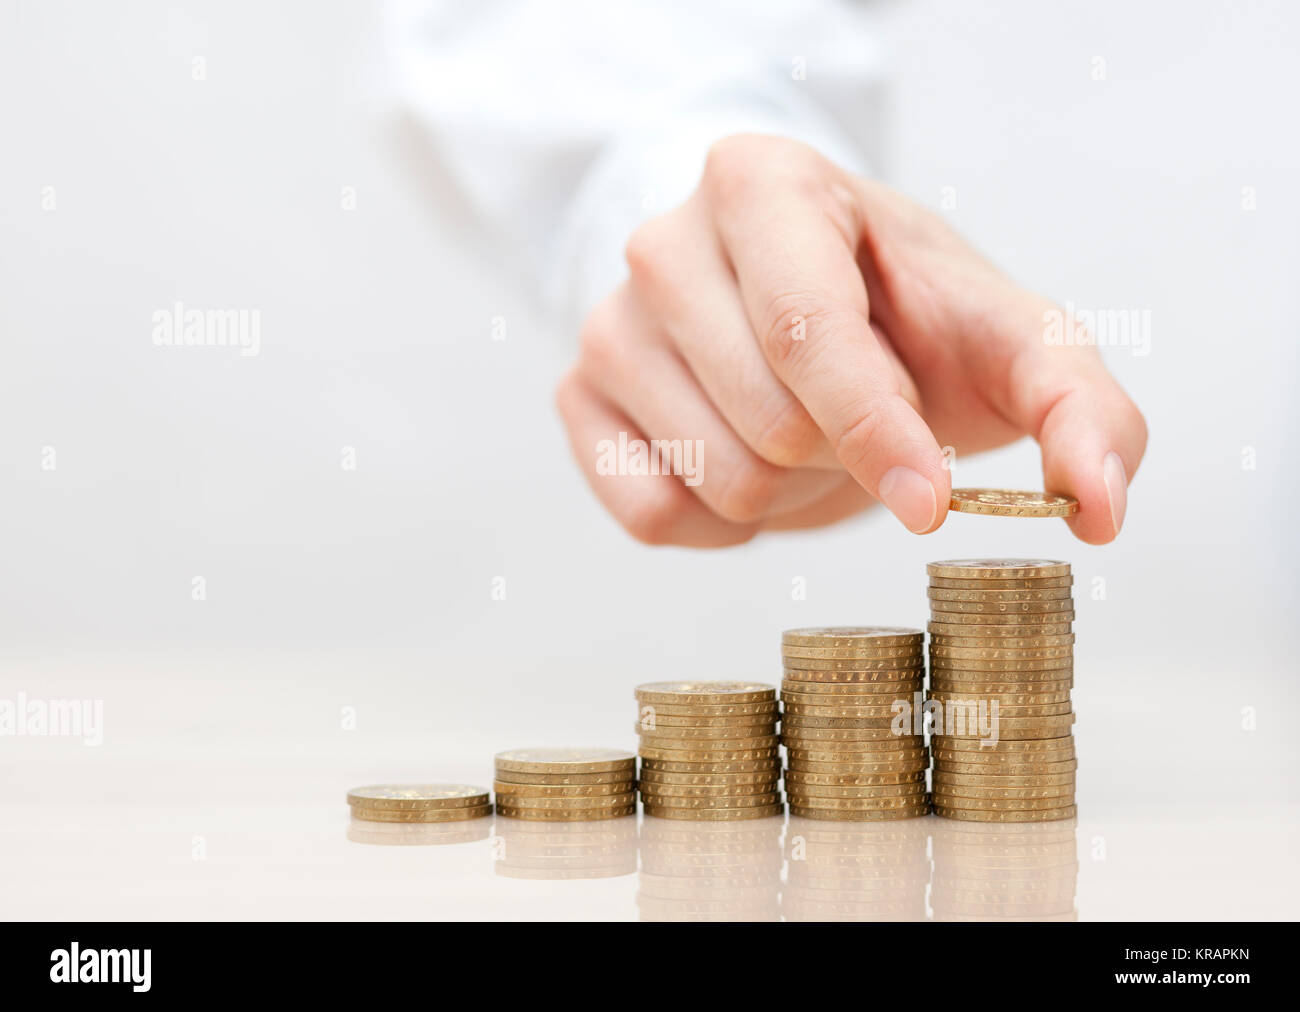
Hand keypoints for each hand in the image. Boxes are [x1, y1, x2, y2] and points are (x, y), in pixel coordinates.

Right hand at [556, 134, 1146, 546]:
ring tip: (805, 434)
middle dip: (844, 455)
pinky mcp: (575, 402)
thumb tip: (1098, 508)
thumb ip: (1084, 409)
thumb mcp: (1013, 340)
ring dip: (790, 492)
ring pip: (716, 481)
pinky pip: (652, 515)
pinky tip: (746, 464)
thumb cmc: (910, 317)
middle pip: (768, 426)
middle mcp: (664, 243)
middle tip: (865, 418)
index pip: (807, 332)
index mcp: (763, 183)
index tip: (934, 502)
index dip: (879, 433)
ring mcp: (606, 324)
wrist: (809, 315)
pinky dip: (722, 523)